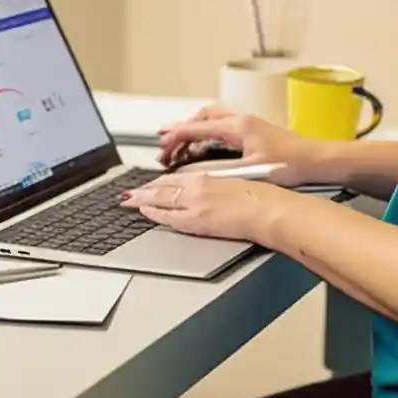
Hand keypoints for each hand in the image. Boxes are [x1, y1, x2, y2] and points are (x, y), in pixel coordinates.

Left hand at [121, 173, 302, 245]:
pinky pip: (168, 216)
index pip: (177, 178)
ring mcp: (195, 203)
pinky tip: (145, 211)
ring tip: (128, 199)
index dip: (160, 181)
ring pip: (161, 198)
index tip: (150, 183)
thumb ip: (218, 190)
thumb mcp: (236, 186)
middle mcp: (198, 187)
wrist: (268, 210)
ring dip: (142, 198)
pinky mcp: (196, 220)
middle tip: (128, 192)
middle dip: (143, 190)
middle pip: (163, 187)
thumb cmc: (262, 199)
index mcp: (209, 178)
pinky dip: (154, 212)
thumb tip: (211, 196)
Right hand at [158, 106, 323, 186]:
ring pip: (210, 120)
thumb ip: (218, 171)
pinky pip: (220, 126)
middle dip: (179, 132)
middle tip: (164, 148)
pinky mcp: (254, 132)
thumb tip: (192, 174)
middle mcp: (240, 120)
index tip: (161, 152)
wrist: (319, 161)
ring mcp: (247, 124)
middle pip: (199, 119)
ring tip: (179, 145)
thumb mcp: (250, 171)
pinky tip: (203, 146)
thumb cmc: (292, 164)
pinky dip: (205, 133)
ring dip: (192, 130)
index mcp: (236, 126)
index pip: (194, 128)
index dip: (173, 140)